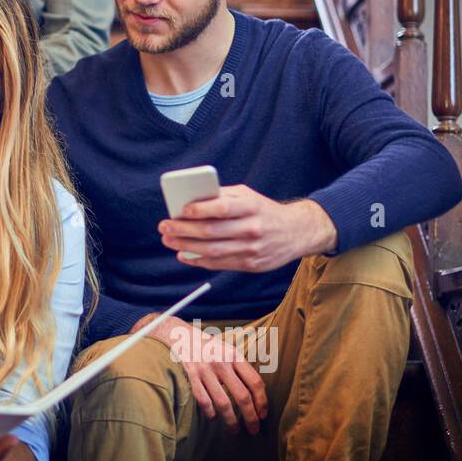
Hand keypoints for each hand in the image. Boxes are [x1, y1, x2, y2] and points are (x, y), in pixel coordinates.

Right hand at [131, 314, 267, 434]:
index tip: (263, 415)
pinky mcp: (191, 377)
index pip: (255, 382)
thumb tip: (257, 393)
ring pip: (223, 403)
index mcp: (234, 356)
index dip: (262, 402)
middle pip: (242, 396)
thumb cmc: (207, 345)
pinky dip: (210, 412)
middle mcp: (222, 363)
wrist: (180, 335)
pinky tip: (213, 418)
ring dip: (231, 420)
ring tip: (234, 430)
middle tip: (254, 430)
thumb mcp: (227, 349)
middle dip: (250, 417)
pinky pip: (203, 400)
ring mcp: (206, 371)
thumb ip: (240, 367)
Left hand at [158, 185, 337, 272]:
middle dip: (184, 230)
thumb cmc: (263, 210)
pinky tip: (184, 255)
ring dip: (186, 246)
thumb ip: (221, 196)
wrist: (296, 232)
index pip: (222, 208)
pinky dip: (199, 260)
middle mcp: (252, 228)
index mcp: (251, 207)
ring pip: (213, 250)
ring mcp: (251, 249)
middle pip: (212, 231)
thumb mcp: (248, 196)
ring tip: (169, 241)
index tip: (181, 210)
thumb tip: (191, 200)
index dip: (200, 210)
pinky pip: (219, 264)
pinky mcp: (250, 264)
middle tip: (165, 227)